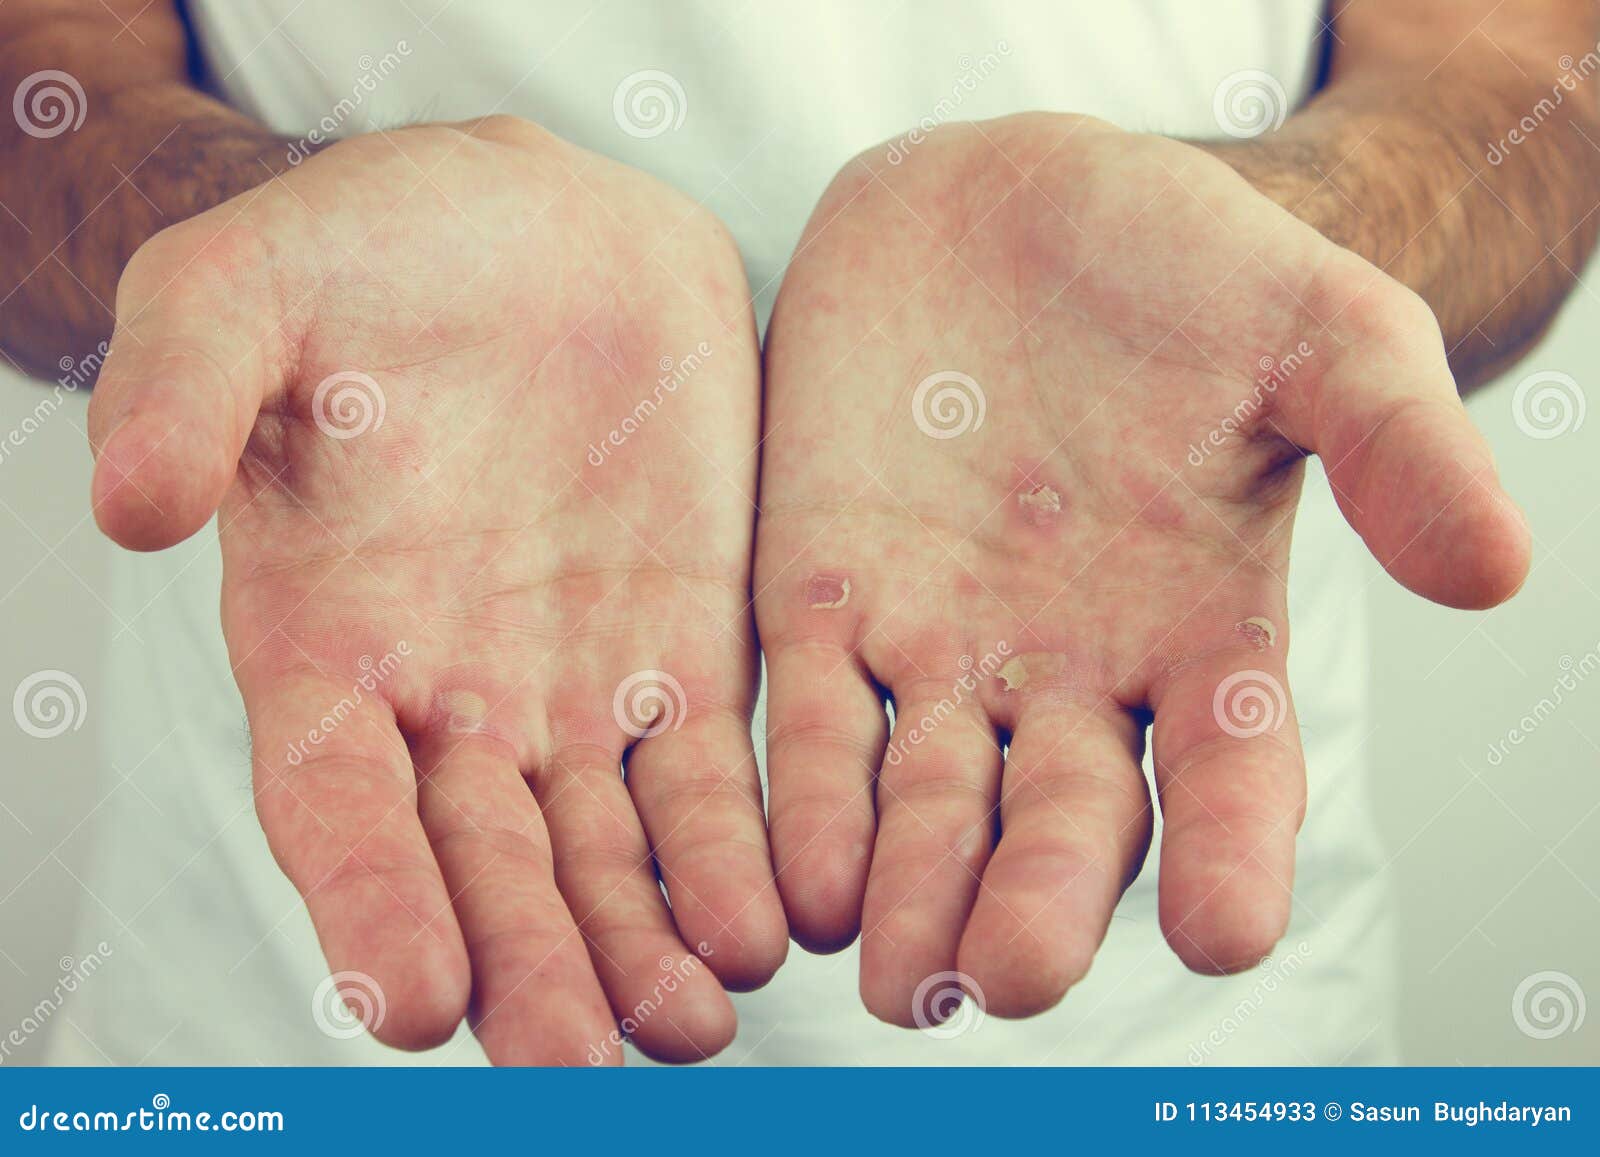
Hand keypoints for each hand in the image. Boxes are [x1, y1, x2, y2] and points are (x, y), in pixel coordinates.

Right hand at [87, 117, 785, 1062]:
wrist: (537, 232)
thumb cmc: (373, 253)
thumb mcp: (249, 288)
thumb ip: (183, 381)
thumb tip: (129, 503)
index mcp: (325, 640)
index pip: (333, 804)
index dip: (366, 901)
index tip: (411, 1000)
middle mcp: (448, 698)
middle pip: (482, 870)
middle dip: (528, 968)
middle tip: (577, 1062)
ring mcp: (574, 687)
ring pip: (605, 853)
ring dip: (644, 945)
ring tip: (692, 1024)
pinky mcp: (683, 653)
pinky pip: (712, 778)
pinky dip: (736, 853)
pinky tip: (771, 921)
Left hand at [755, 114, 1527, 1022]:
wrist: (1011, 205)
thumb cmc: (1187, 268)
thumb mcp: (1321, 331)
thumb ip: (1397, 444)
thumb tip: (1498, 571)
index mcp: (1204, 635)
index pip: (1231, 777)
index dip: (1235, 856)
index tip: (1226, 936)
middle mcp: (1070, 674)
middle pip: (1061, 824)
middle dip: (1038, 906)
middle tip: (1008, 979)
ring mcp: (942, 646)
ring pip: (928, 802)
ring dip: (911, 893)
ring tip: (897, 979)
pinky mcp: (826, 597)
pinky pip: (815, 719)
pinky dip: (809, 799)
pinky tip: (805, 881)